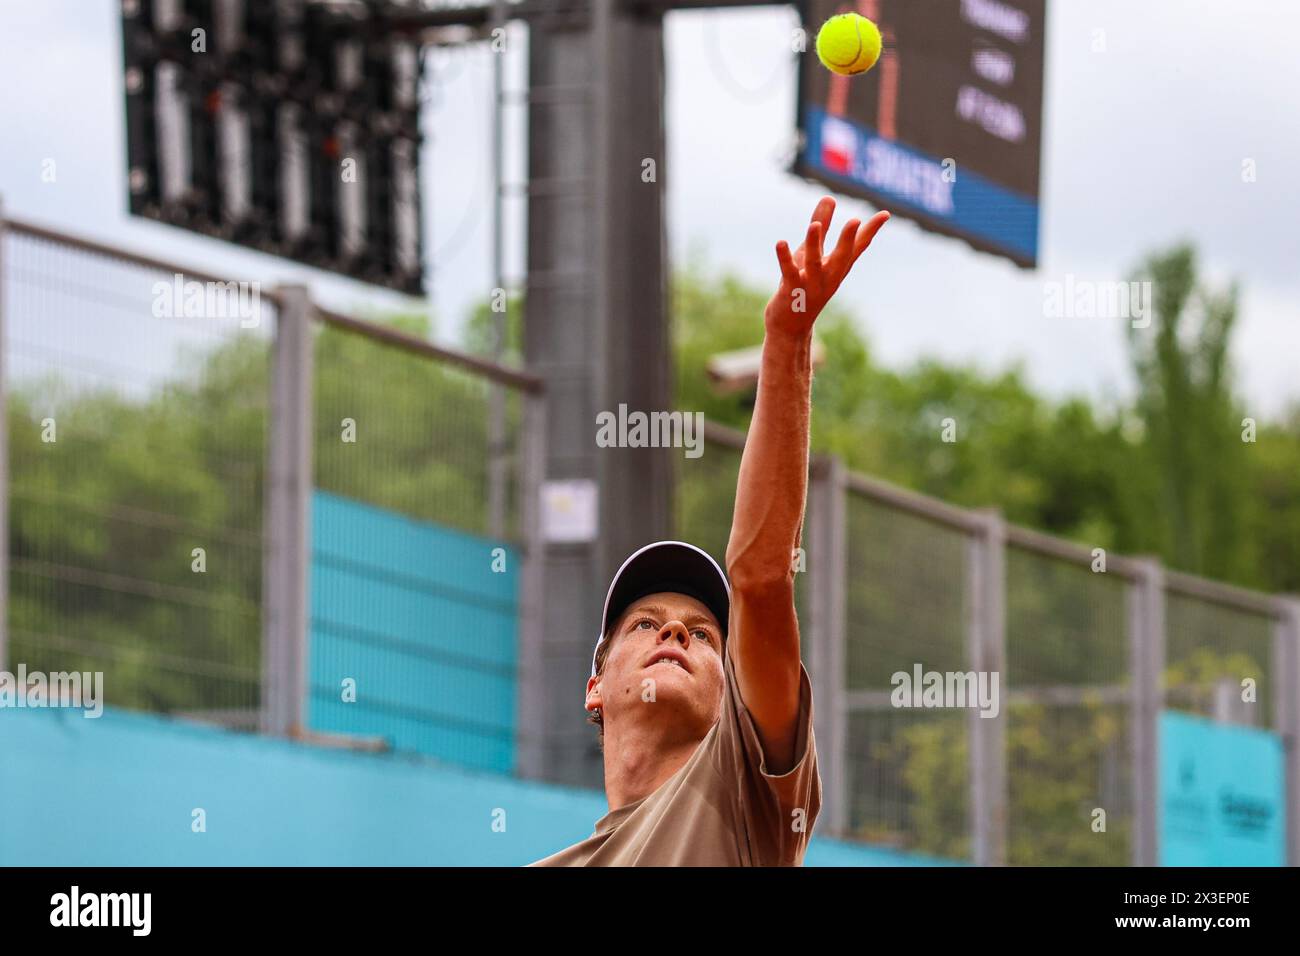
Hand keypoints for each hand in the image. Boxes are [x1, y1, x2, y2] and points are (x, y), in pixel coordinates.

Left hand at [765, 197, 889, 337]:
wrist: (790, 327)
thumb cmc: (803, 285)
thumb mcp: (812, 254)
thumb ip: (822, 226)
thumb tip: (830, 197)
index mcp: (837, 268)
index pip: (857, 248)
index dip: (870, 231)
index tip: (885, 214)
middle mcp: (829, 277)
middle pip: (841, 258)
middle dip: (848, 240)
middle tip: (856, 220)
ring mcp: (811, 286)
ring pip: (814, 264)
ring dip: (814, 245)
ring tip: (814, 225)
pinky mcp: (791, 292)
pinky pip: (789, 273)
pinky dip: (785, 258)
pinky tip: (780, 243)